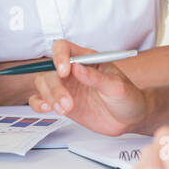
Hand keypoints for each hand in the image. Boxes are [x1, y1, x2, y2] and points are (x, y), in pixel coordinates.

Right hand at [27, 40, 148, 135]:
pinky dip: (39, 103)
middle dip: (55, 87)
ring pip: (43, 84)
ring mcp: (66, 87)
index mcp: (86, 59)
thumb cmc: (127, 97)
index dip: (59, 56)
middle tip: (68, 103)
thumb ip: (96, 78)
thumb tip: (76, 67)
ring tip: (66, 110)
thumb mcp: (116, 87)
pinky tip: (48, 109)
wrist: (129, 119)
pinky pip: (41, 99)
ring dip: (50, 97)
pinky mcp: (61, 102)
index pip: (64, 48)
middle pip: (49, 69)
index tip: (64, 72)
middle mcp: (72, 70)